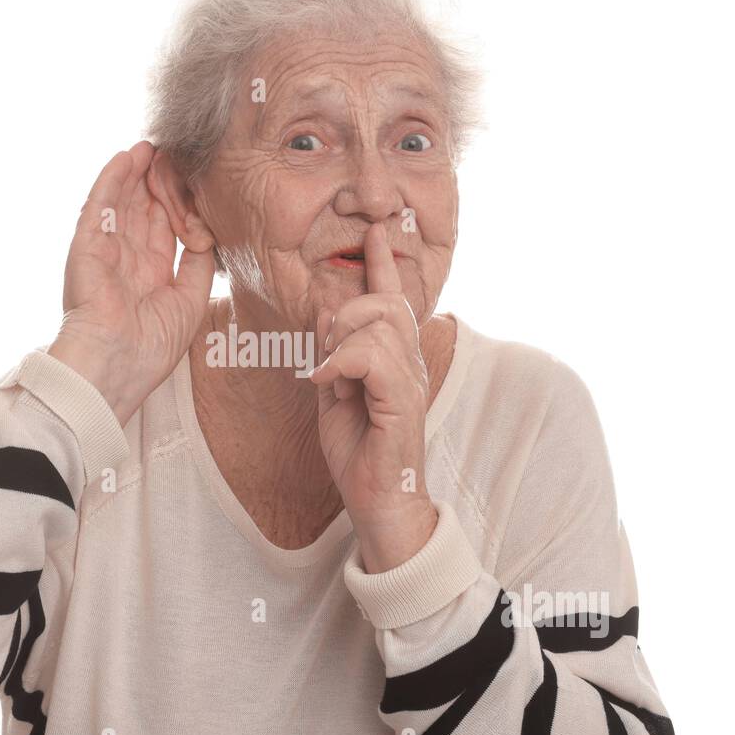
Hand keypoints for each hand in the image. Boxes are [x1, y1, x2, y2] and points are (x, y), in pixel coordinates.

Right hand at [47, 141, 215, 425]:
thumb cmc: (149, 347)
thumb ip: (199, 264)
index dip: (178, 201)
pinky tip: (126, 157)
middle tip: (174, 150)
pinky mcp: (87, 247)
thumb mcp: (189, 301)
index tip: (193, 177)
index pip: (164, 226)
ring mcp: (104, 251)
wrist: (114, 368)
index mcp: (149, 274)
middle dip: (158, 179)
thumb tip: (207, 233)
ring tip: (152, 144)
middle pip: (144, 208)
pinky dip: (112, 180)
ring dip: (136, 172)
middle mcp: (126, 259)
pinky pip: (100, 207)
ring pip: (123, 201)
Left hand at [307, 222, 438, 571]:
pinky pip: (373, 357)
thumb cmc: (359, 456)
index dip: (382, 265)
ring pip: (378, 324)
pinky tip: (324, 382)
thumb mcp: (334, 397)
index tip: (374, 233)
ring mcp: (409, 381)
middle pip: (385, 303)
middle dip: (348, 310)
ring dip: (341, 341)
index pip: (392, 301)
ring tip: (327, 374)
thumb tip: (328, 315)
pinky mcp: (403, 401)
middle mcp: (409, 364)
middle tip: (326, 348)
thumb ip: (333, 356)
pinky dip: (340, 362)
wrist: (378, 502)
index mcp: (394, 360)